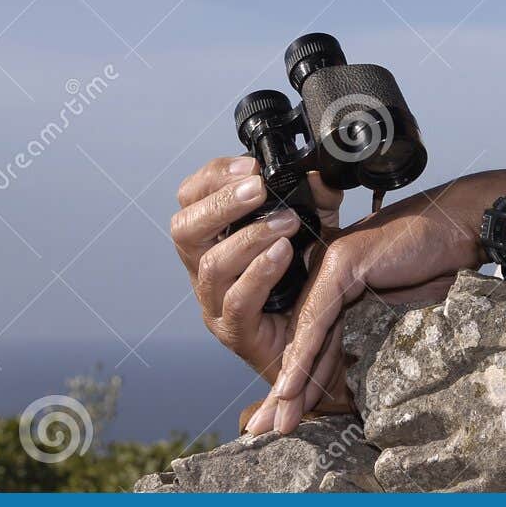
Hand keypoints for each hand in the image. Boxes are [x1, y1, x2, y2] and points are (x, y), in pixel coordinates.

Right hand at [170, 155, 351, 414]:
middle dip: (221, 203)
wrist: (320, 340)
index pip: (190, 198)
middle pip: (184, 229)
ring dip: (251, 237)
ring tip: (288, 223)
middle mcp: (203, 267)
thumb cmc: (308, 279)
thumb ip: (314, 196)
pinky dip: (260, 273)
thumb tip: (317, 171)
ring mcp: (214, 302)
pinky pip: (237, 301)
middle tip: (259, 188)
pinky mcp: (235, 332)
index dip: (214, 177)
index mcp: (213, 237)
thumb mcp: (314, 226)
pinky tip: (284, 254)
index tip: (251, 166)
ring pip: (211, 265)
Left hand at [246, 169, 505, 434]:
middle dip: (287, 388)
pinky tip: (289, 385)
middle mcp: (328, 276)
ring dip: (290, 380)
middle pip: (303, 340)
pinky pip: (317, 320)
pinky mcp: (341, 265)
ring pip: (305, 334)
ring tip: (278, 420)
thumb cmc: (442, 264)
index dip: (302, 378)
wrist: (463, 228)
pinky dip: (303, 355)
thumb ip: (378, 335)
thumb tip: (364, 375)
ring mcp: (331, 267)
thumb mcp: (405, 313)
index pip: (315, 339)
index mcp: (340, 286)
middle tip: (266, 428)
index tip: (288, 416)